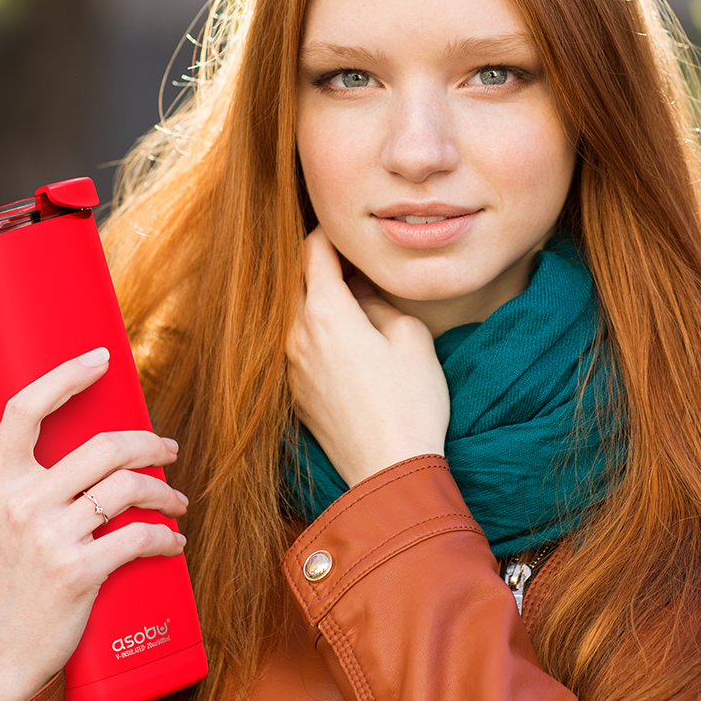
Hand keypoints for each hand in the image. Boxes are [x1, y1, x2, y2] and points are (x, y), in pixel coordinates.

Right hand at [0, 348, 187, 700]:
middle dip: (148, 442)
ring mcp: (49, 538)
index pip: (25, 408)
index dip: (66, 375)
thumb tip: (3, 442)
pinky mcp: (79, 573)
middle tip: (168, 449)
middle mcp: (20, 503)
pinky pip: (138, 538)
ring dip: (165, 490)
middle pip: (102, 447)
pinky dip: (166, 537)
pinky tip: (175, 541)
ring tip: (177, 499)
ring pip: (128, 487)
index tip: (101, 358)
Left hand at [286, 227, 448, 486]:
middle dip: (319, 261)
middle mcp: (295, 334)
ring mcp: (289, 364)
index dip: (331, 232)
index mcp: (324, 312)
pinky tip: (342, 338)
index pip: (312, 249)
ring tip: (350, 298)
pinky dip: (311, 328)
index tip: (349, 229)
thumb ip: (380, 300)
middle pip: (294, 278)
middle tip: (352, 261)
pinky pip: (294, 342)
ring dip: (314, 296)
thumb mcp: (411, 336)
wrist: (387, 470)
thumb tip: (362, 291)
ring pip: (291, 311)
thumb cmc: (409, 402)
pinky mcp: (292, 390)